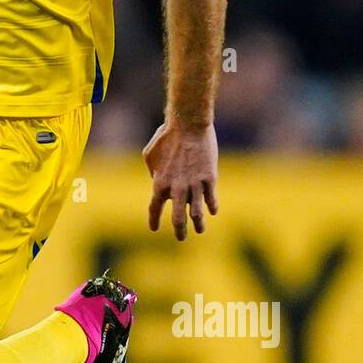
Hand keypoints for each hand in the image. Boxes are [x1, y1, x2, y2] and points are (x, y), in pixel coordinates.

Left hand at [143, 121, 218, 240]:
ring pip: (197, 213)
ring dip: (198, 224)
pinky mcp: (210, 178)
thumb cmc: (166, 136)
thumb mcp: (150, 155)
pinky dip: (212, 207)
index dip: (154, 220)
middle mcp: (176, 189)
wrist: (188, 125)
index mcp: (159, 183)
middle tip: (181, 237)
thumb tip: (158, 181)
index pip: (154, 208)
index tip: (154, 228)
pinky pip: (211, 199)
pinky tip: (212, 211)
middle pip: (178, 218)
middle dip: (179, 230)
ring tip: (199, 230)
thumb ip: (154, 173)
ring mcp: (194, 185)